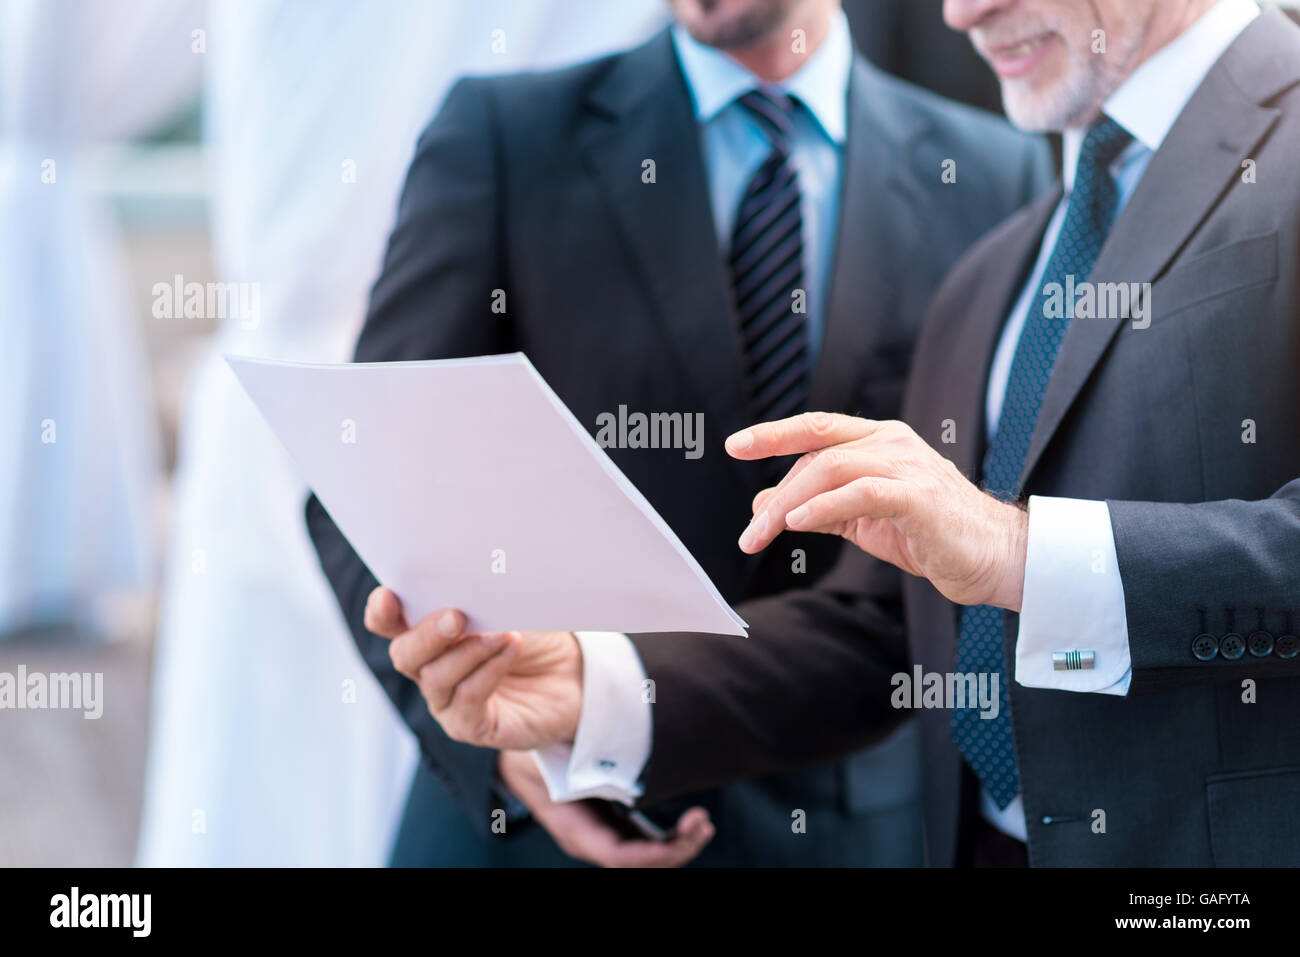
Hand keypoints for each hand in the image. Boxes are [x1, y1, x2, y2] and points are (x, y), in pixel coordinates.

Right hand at [364, 586, 582, 749]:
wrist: (571, 675)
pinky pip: (467, 698)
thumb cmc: (534, 636)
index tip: (389, 596)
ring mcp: (445, 701)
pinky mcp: (470, 726)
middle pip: (405, 654)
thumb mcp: (507, 608)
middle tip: (456, 616)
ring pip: (436, 676)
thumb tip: (469, 585)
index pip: (387, 625)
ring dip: (470, 650)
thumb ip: (479, 599)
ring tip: (504, 633)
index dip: (381, 612)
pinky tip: (511, 649)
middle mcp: (428, 670)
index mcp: (427, 635)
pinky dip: (489, 670)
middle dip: (427, 634)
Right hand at [496, 750, 713, 867]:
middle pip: (640, 862)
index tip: (685, 833)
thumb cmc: (534, 753)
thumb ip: (578, 760)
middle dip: (677, 849)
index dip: (656, 852)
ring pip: (647, 856)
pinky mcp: (616, 823)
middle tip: (702, 822)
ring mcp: (605, 833)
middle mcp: (592, 840)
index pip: (620, 856)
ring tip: (703, 823)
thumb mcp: (549, 756)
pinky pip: (647, 841)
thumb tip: (608, 750)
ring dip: (679, 845)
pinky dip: (672, 837)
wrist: (521, 755)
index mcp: (575, 829)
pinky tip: (693, 823)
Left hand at [726, 413, 1028, 610]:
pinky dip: (825, 505)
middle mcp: (893, 443)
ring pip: (833, 469)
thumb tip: (765, 505)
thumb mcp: (862, 519)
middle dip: (775, 488)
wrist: (994, 558)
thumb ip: (818, 507)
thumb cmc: (930, 535)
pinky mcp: (920, 497)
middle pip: (818, 450)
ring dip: (790, 504)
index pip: (818, 428)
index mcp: (880, 441)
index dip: (774, 433)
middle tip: (749, 532)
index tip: (734, 444)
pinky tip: (799, 522)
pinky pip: (863, 492)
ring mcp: (908, 466)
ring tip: (763, 534)